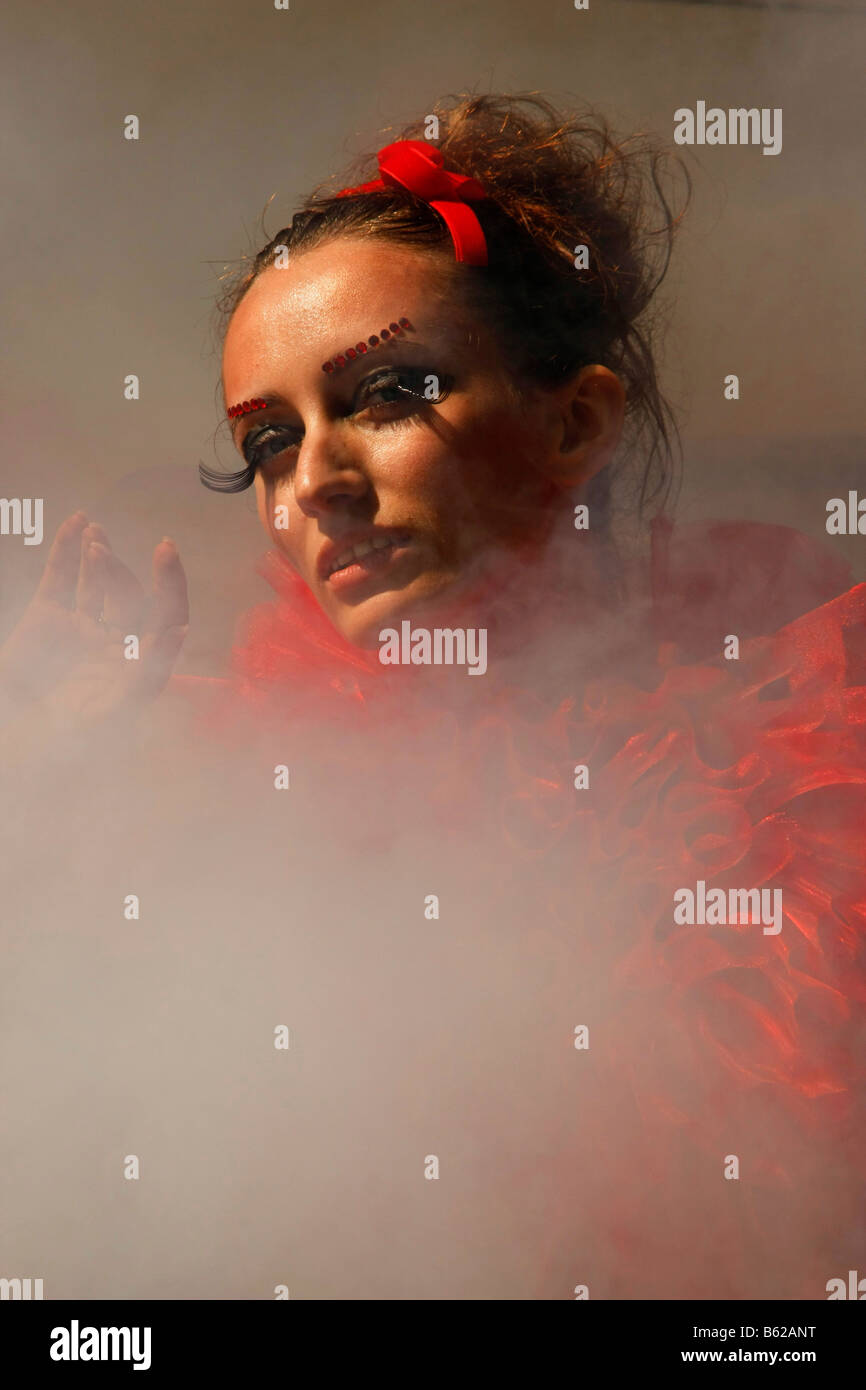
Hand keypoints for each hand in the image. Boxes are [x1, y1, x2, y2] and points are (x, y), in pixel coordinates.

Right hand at [0, 511, 188, 732]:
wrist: (18, 735)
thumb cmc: (70, 736)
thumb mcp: (114, 712)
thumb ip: (147, 674)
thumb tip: (179, 630)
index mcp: (139, 660)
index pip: (165, 614)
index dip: (170, 584)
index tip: (166, 552)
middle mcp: (116, 638)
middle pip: (128, 594)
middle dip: (118, 571)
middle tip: (103, 551)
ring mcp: (82, 624)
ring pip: (97, 581)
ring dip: (98, 555)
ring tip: (94, 536)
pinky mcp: (49, 615)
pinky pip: (61, 577)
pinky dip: (66, 549)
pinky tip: (77, 522)